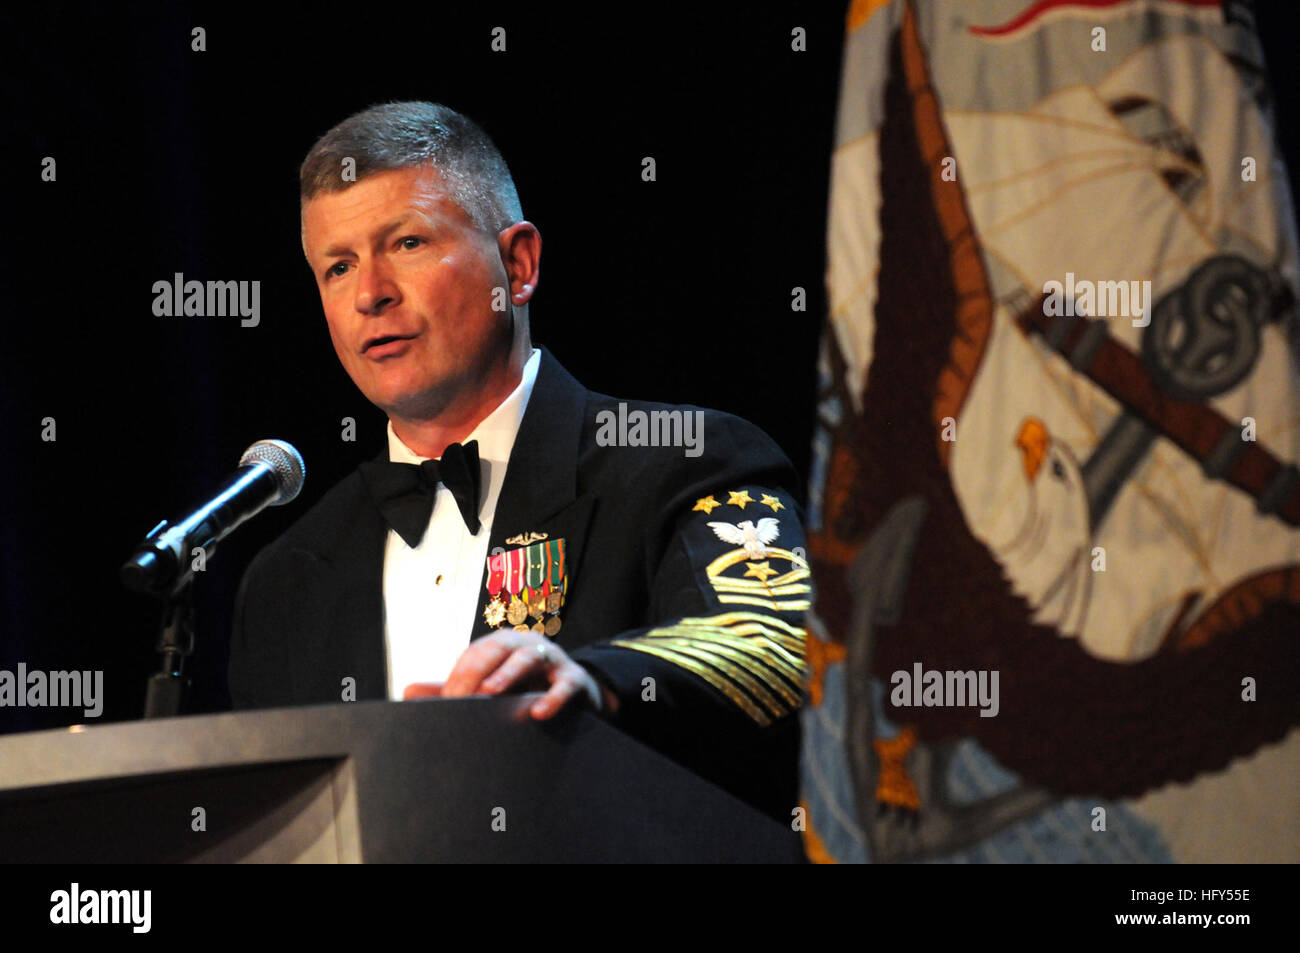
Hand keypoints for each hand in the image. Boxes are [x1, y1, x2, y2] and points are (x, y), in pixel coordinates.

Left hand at [406, 631, 618, 719]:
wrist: (577, 696)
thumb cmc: (527, 689)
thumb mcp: (491, 687)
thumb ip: (454, 690)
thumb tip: (407, 691)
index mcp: (502, 646)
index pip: (475, 655)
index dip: (459, 676)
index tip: (447, 704)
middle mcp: (526, 645)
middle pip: (498, 649)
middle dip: (477, 671)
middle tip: (461, 699)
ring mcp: (553, 659)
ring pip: (528, 658)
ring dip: (508, 674)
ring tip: (490, 694)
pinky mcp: (575, 679)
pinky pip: (565, 684)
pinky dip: (553, 697)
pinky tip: (539, 712)